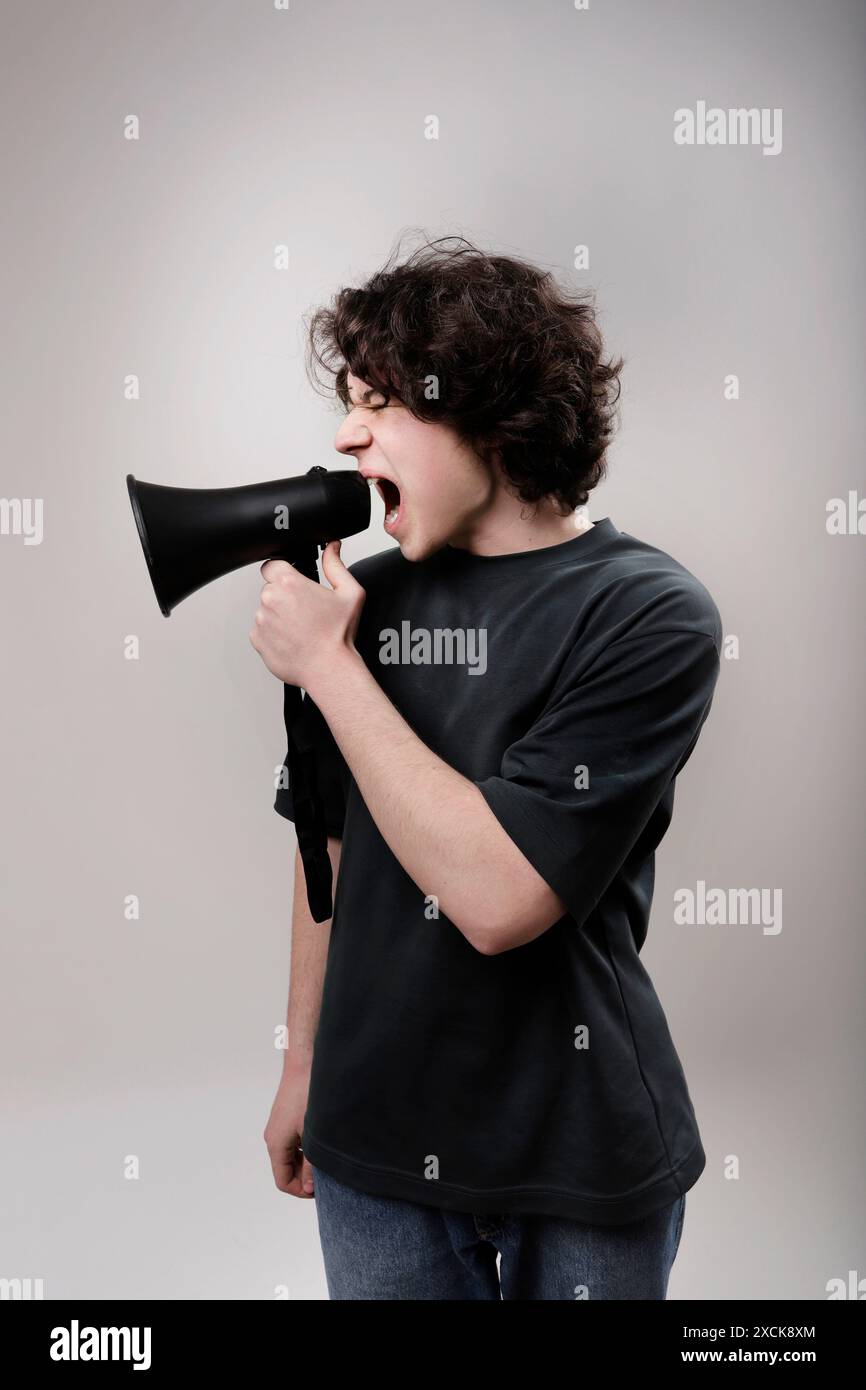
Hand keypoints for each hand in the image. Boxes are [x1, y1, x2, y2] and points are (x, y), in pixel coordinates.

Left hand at [249, 539, 364, 690]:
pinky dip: (273, 634)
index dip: (283, 572)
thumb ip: (336, 565)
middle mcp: (271, 599)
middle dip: (284, 596)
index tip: (293, 583)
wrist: (328, 669)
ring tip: (300, 628)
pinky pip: (261, 630)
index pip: (272, 564)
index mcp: (290, 583)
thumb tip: (331, 547)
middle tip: (304, 610)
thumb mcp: (349, 593)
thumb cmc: (338, 635)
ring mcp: (261, 620)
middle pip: (270, 588)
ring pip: (265, 610)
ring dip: (278, 616)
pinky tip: (292, 639)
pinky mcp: (257, 639)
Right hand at [263, 1062, 314, 1197]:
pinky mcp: (285, 1119)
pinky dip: (305, 1149)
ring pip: (290, 1156)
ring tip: (326, 1158)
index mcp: (275, 1145)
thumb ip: (310, 1164)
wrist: (304, 1064)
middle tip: (326, 1175)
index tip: (320, 1189)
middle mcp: (273, 1138)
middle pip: (285, 1170)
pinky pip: (292, 1143)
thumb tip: (309, 1188)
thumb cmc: (308, 1095)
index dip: (301, 1191)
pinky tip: (322, 1143)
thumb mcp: (313, 1135)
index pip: (283, 1181)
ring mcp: (278, 1128)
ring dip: (306, 1163)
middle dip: (304, 1177)